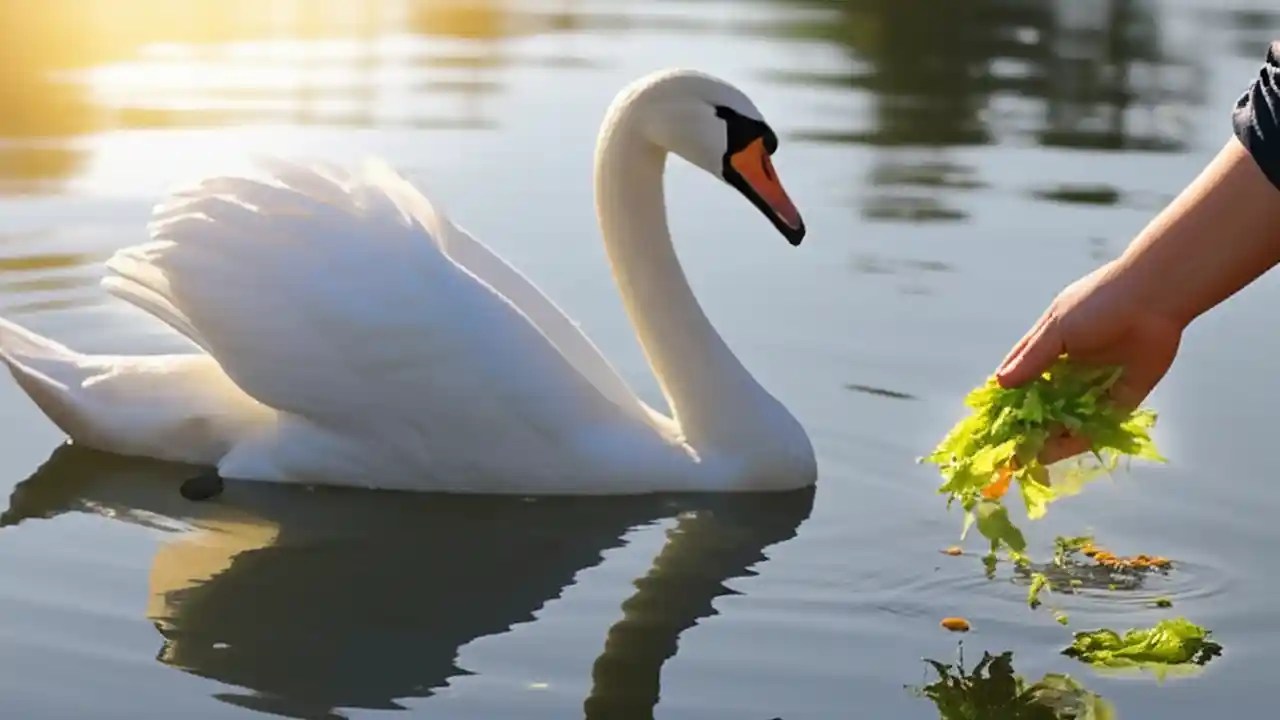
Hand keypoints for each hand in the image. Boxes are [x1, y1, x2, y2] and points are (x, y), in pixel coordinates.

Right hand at [993, 260, 1183, 463]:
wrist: (1153, 298)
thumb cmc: (1099, 303)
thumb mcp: (1057, 329)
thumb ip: (1031, 358)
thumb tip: (1000, 383)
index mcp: (1051, 350)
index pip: (1023, 380)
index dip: (1007, 401)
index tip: (993, 423)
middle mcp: (1072, 370)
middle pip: (1046, 405)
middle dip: (1030, 426)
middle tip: (1012, 450)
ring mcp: (1097, 385)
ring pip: (1070, 418)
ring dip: (1053, 437)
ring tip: (1034, 457)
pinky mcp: (1123, 397)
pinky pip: (1100, 423)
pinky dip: (1082, 437)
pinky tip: (1062, 450)